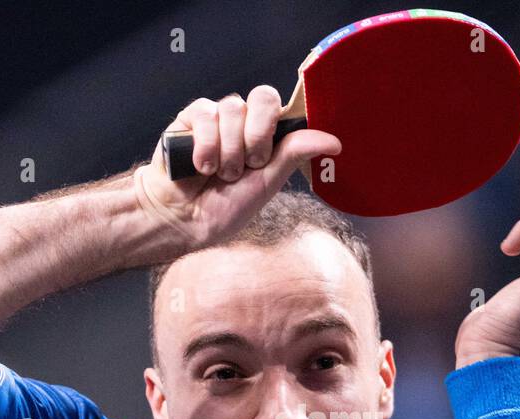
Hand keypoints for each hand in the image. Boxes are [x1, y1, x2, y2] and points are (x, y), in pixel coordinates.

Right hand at [134, 87, 341, 252]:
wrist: (183, 220)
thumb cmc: (224, 207)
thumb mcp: (268, 182)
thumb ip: (295, 153)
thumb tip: (335, 141)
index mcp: (263, 134)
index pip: (279, 105)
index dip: (274, 126)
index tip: (264, 157)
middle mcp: (241, 122)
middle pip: (262, 98)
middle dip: (256, 137)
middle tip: (247, 166)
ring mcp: (215, 118)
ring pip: (232, 109)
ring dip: (229, 151)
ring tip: (218, 174)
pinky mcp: (188, 119)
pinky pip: (205, 114)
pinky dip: (205, 146)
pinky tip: (200, 166)